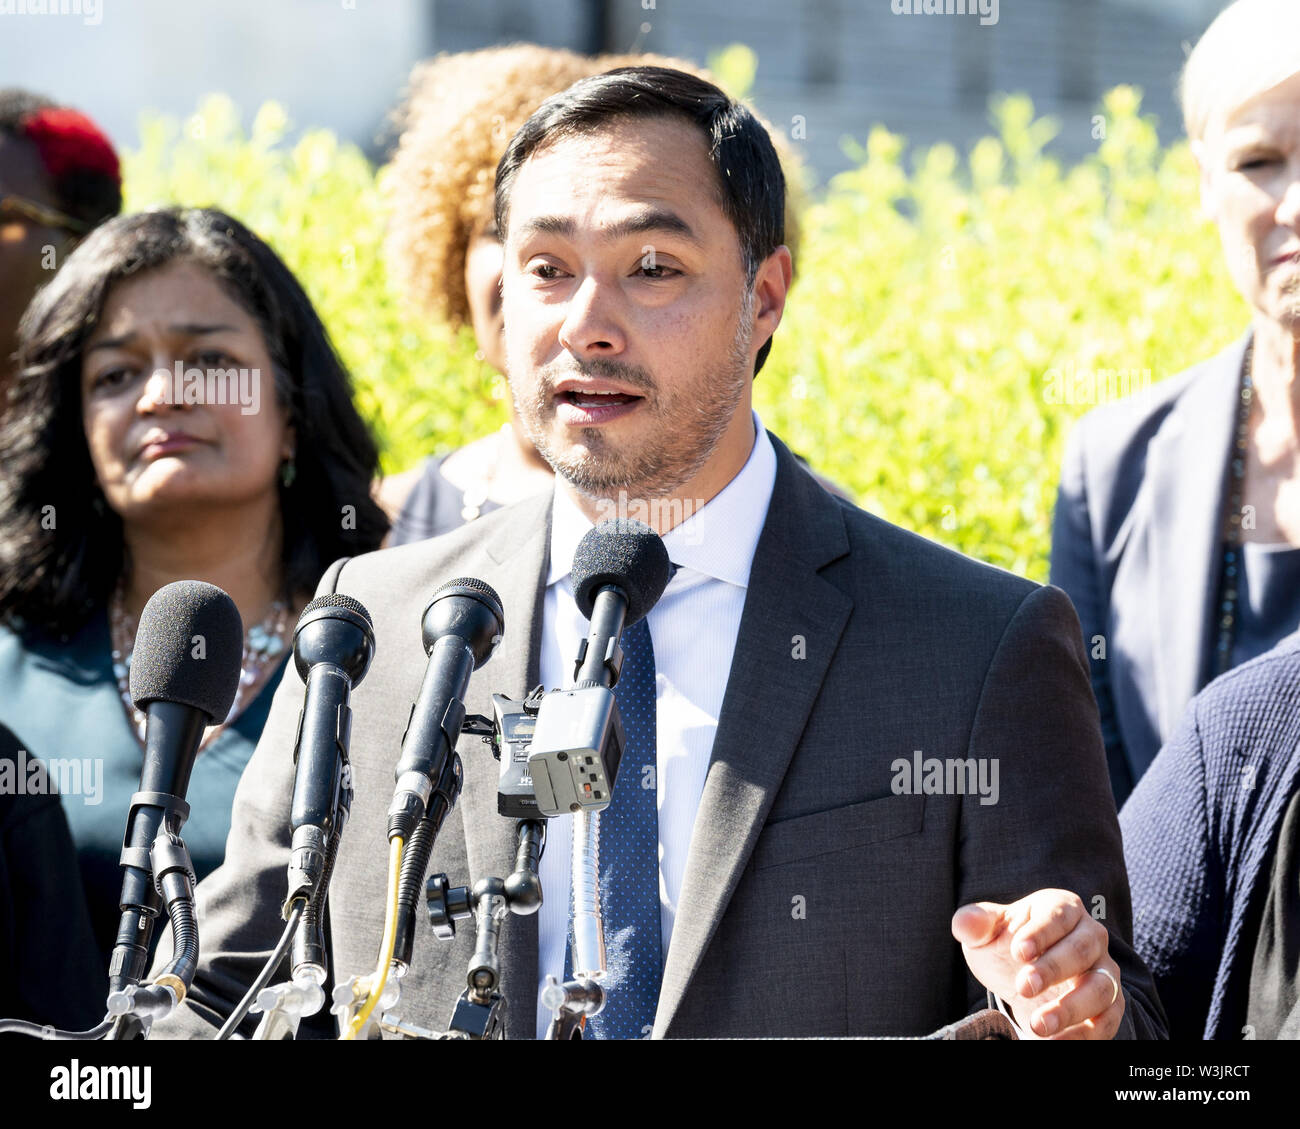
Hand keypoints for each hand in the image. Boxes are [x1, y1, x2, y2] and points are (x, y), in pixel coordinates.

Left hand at [951, 889, 1123, 1039]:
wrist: (1023, 976)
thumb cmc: (1007, 944)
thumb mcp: (987, 931)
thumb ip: (975, 923)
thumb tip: (964, 923)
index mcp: (1061, 908)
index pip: (1057, 915)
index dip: (1040, 933)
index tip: (1018, 952)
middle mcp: (1091, 936)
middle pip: (1082, 949)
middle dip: (1053, 969)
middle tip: (1023, 987)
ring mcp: (1104, 971)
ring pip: (1100, 988)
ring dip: (1072, 1008)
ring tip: (1038, 1024)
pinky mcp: (1109, 1005)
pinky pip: (1106, 1021)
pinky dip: (1085, 1035)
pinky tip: (1054, 1042)